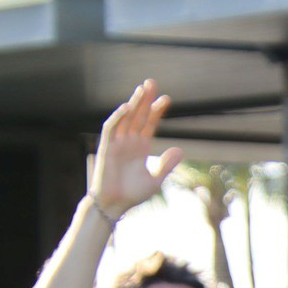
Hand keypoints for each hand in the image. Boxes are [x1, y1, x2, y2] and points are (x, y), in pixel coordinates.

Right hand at [90, 81, 183, 217]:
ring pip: (125, 118)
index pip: (149, 123)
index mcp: (140, 147)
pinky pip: (111, 129)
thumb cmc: (132, 194)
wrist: (115, 205)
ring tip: (142, 88)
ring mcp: (117, 143)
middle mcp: (128, 142)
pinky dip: (118, 118)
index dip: (156, 111)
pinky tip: (128, 107)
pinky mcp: (106, 148)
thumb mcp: (155, 179)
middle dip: (145, 99)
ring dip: (133, 103)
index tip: (167, 99)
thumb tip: (180, 149)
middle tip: (153, 82)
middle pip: (137, 116)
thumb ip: (167, 164)